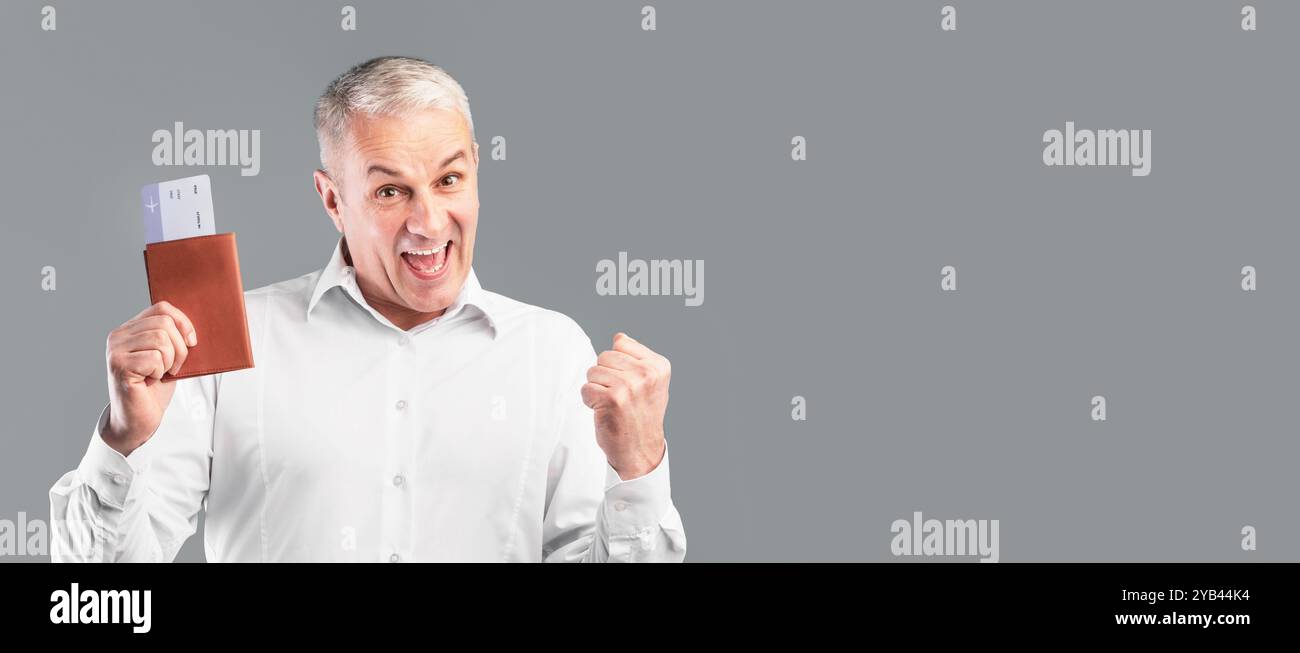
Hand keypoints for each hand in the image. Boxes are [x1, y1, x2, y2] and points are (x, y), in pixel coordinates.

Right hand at [103, 301, 196, 455]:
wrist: (138, 419)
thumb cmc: (153, 388)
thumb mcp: (168, 357)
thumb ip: (173, 337)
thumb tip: (196, 325)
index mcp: (130, 329)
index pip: (162, 307)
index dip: (183, 322)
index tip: (191, 342)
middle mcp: (118, 336)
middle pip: (164, 323)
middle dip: (179, 347)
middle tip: (174, 367)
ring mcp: (116, 350)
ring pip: (161, 339)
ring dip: (170, 361)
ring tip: (161, 374)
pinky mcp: (119, 365)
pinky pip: (154, 358)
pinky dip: (160, 371)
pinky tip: (150, 381)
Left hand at [581, 332, 669, 479]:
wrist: (640, 451)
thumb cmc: (642, 415)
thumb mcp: (651, 383)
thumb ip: (637, 359)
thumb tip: (619, 337)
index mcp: (658, 366)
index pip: (621, 343)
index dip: (617, 363)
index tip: (628, 382)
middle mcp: (646, 374)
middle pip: (604, 356)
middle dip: (604, 375)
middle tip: (618, 395)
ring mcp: (629, 386)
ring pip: (593, 371)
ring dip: (597, 388)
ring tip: (612, 404)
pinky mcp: (612, 399)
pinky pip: (586, 388)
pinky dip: (589, 401)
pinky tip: (604, 411)